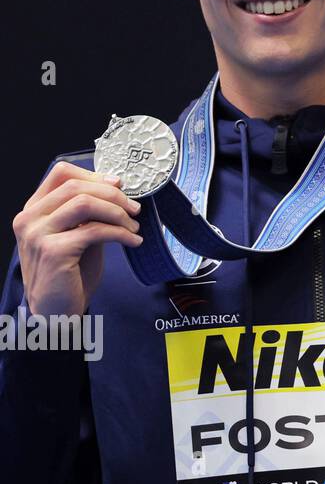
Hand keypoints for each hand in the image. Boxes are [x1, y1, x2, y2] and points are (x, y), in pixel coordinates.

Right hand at [11, 161, 142, 317]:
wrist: (57, 309)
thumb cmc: (70, 271)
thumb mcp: (77, 233)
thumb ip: (88, 212)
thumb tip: (116, 186)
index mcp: (34, 210)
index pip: (60, 173)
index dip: (94, 175)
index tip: (119, 185)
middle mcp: (29, 219)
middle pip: (76, 186)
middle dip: (113, 195)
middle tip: (135, 209)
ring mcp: (37, 234)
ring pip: (84, 203)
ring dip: (117, 212)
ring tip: (134, 226)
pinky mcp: (53, 251)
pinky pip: (94, 230)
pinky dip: (121, 233)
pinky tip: (134, 241)